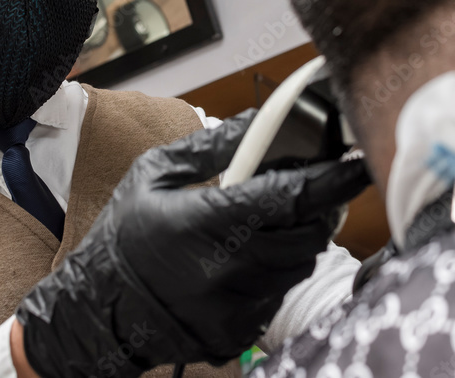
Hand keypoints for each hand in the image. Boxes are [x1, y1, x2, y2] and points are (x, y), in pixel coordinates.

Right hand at [15, 109, 371, 377]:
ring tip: (267, 226)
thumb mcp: (155, 174)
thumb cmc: (124, 235)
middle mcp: (228, 270)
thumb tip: (260, 121)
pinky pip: (278, 297)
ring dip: (296, 242)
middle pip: (309, 235)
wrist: (97, 310)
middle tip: (312, 193)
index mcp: (207, 222)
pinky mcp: (239, 333)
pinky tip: (245, 262)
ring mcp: (236, 308)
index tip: (358, 164)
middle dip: (319, 210)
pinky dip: (274, 274)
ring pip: (298, 266)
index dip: (333, 179)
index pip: (292, 198)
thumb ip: (212, 147)